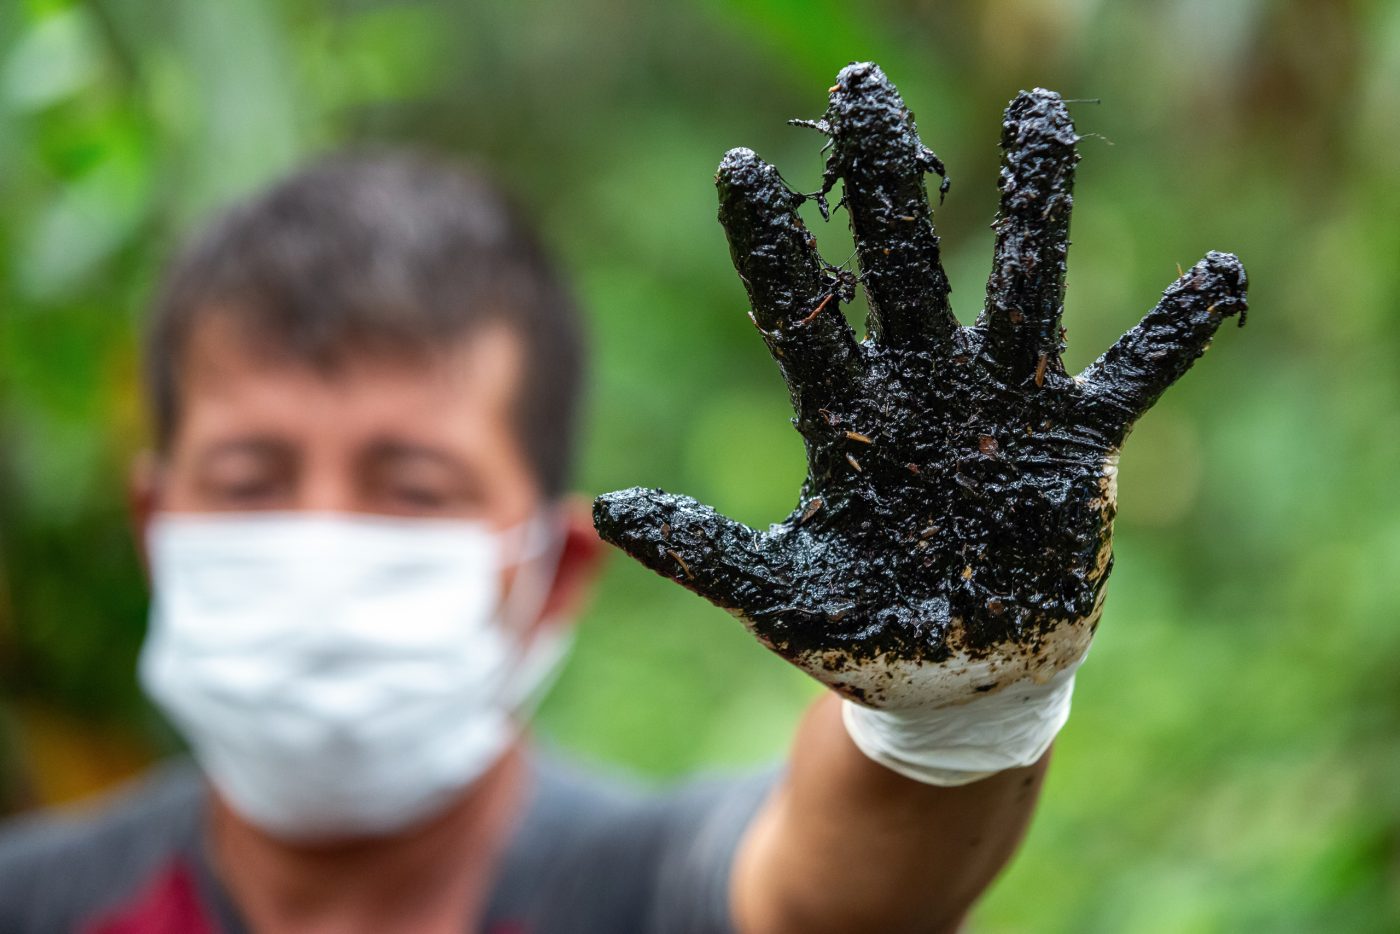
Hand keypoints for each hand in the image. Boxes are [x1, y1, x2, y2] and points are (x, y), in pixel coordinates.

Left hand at [593, 62, 1246, 709]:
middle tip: (864, 87)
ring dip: (1036, 206)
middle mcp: (923, 387)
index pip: (801, 311)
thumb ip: (706, 553)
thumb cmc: (864, 632)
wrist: (954, 678)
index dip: (773, 243)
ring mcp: (1002, 406)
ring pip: (1021, 285)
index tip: (743, 165)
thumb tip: (605, 511)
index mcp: (847, 414)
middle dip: (884, 183)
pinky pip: (1134, 373)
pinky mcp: (1074, 443)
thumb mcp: (782, 594)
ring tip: (1040, 114)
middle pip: (902, 264)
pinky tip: (1215, 272)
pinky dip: (1174, 331)